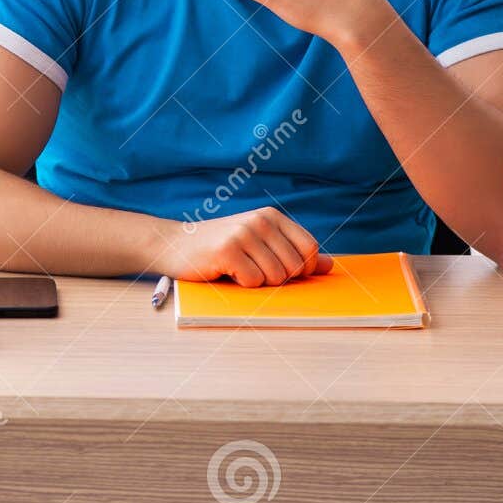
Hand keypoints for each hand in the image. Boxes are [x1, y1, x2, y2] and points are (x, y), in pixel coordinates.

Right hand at [157, 207, 332, 285]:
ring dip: (257, 283)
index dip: (302, 269)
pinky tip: (226, 272)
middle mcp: (259, 221)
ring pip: (274, 277)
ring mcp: (243, 234)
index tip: (283, 271)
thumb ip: (294, 253)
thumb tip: (328, 265)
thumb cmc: (221, 248)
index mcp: (272, 216)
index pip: (309, 248)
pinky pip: (253, 281)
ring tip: (238, 270)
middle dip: (277, 278)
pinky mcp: (227, 251)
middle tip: (252, 269)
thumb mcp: (259, 244)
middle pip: (294, 267)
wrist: (175, 244)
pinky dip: (241, 285)